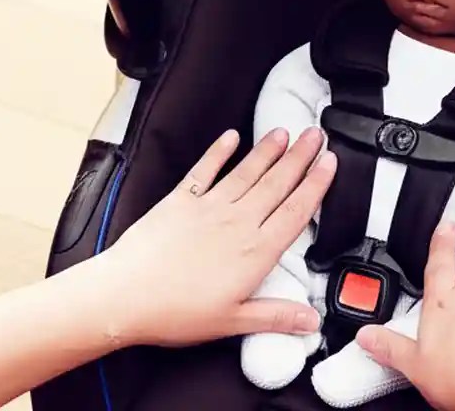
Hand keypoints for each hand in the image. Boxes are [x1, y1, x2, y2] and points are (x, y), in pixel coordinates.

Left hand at [91, 126, 335, 347]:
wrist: (124, 295)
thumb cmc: (174, 312)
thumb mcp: (233, 322)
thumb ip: (276, 316)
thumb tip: (311, 320)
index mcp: (255, 252)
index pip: (296, 211)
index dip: (316, 185)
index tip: (330, 163)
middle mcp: (237, 223)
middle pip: (277, 183)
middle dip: (300, 157)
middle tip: (317, 135)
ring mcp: (208, 207)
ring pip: (247, 172)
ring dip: (268, 150)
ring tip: (285, 132)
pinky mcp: (180, 201)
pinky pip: (204, 170)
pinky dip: (218, 152)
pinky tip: (231, 137)